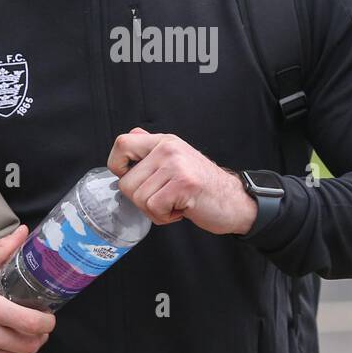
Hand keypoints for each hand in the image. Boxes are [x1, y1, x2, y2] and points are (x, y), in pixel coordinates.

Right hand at [0, 224, 55, 352]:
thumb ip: (1, 250)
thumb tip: (23, 232)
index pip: (32, 324)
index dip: (47, 322)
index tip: (48, 317)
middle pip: (30, 345)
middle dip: (39, 337)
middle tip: (37, 329)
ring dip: (24, 350)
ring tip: (21, 338)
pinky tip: (4, 350)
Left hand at [107, 127, 257, 234]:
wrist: (233, 201)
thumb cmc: (202, 186)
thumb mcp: (177, 160)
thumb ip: (152, 149)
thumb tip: (131, 135)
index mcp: (164, 141)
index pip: (122, 143)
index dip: (117, 166)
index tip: (132, 179)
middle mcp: (169, 148)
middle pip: (126, 182)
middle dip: (141, 200)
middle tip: (164, 198)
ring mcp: (176, 165)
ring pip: (139, 198)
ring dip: (154, 210)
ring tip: (174, 203)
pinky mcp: (183, 184)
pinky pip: (153, 207)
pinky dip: (164, 217)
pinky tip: (180, 210)